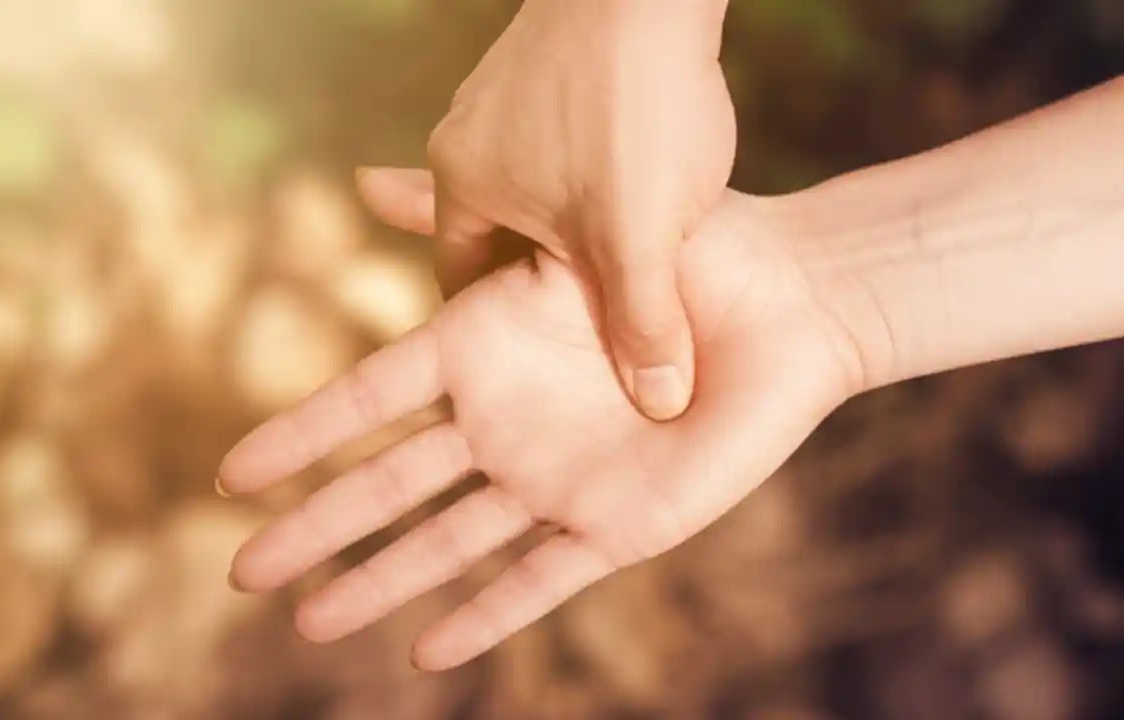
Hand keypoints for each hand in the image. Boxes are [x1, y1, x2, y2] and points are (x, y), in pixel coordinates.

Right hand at [218, 179, 866, 670]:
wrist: (792, 302)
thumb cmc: (689, 250)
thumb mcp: (572, 234)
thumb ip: (468, 224)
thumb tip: (358, 180)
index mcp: (485, 348)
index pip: (369, 400)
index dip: (301, 434)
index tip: (234, 474)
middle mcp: (507, 421)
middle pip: (391, 485)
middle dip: (318, 527)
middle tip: (241, 573)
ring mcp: (557, 478)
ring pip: (450, 543)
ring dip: (381, 582)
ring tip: (310, 623)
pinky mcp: (618, 524)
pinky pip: (542, 579)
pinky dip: (489, 615)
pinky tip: (429, 649)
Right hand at [362, 0, 735, 419]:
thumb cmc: (634, 106)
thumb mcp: (641, 236)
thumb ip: (646, 325)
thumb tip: (661, 405)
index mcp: (467, 186)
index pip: (462, 289)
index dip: (493, 342)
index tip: (524, 380)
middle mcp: (474, 139)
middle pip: (496, 243)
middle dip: (533, 292)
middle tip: (563, 343)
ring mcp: (512, 98)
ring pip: (535, 196)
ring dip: (566, 236)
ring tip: (602, 279)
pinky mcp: (558, 69)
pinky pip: (565, 152)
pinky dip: (592, 187)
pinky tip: (636, 194)